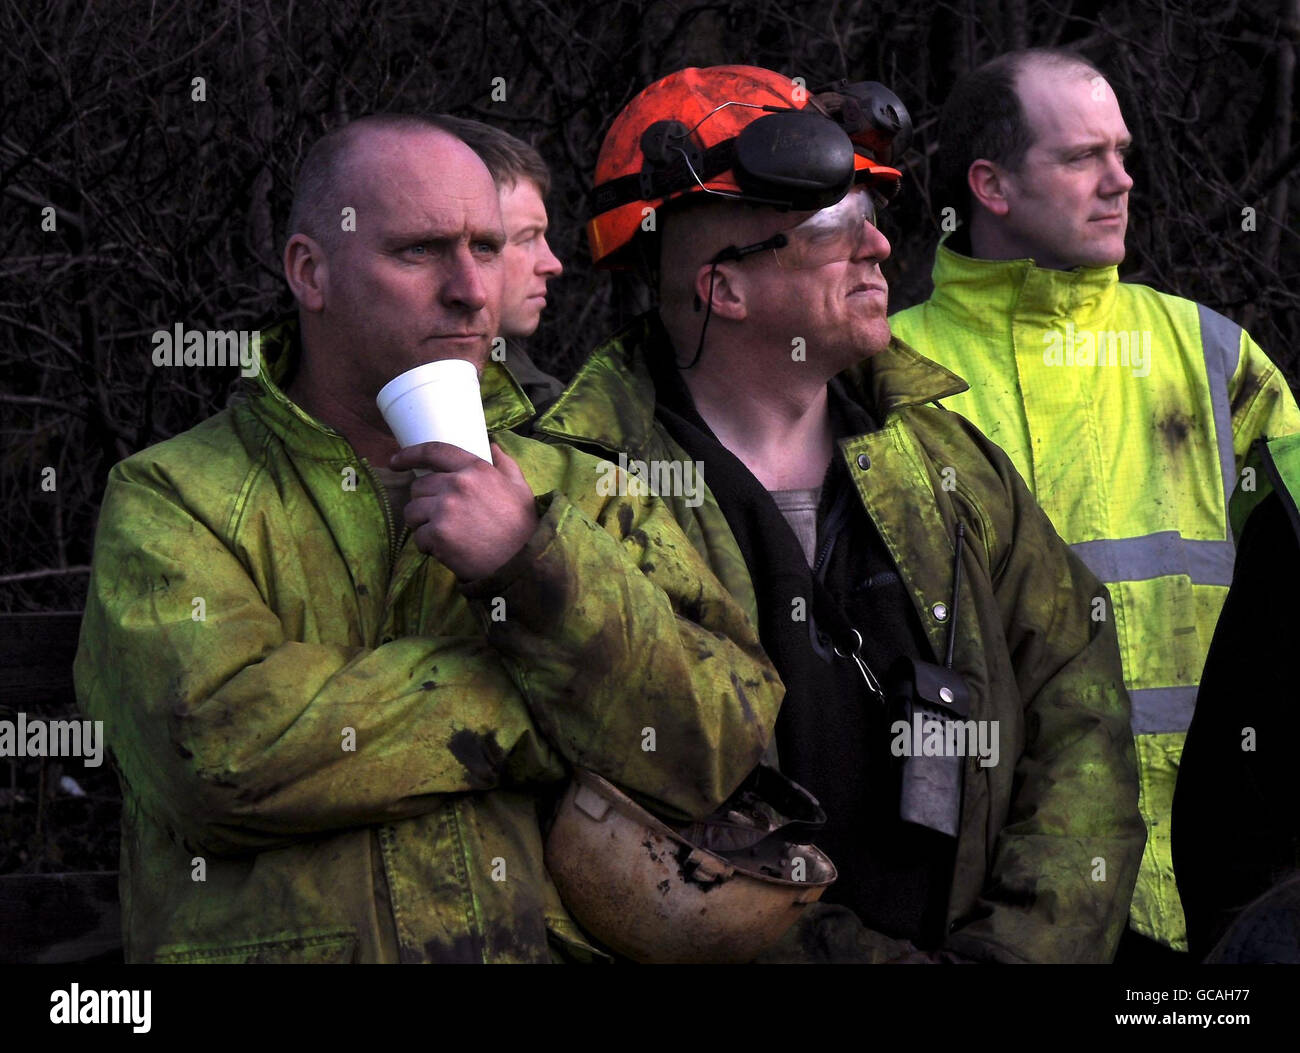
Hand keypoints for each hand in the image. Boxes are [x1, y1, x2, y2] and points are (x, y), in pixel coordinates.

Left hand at [389, 441, 538, 580]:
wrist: (522, 562)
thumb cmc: (522, 525)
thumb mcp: (520, 487)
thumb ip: (505, 464)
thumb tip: (492, 446)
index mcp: (475, 469)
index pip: (434, 452)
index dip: (409, 454)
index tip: (395, 461)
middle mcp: (457, 484)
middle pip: (419, 487)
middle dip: (424, 502)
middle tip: (441, 518)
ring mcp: (446, 509)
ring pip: (412, 512)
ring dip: (422, 524)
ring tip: (442, 535)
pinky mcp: (438, 534)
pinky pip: (418, 537)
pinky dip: (428, 546)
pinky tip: (446, 550)